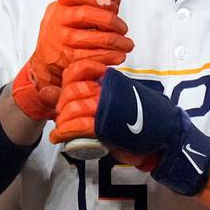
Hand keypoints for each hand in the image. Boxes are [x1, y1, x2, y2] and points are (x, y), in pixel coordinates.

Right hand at [11, 0, 131, 122]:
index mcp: (62, 6)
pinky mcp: (66, 58)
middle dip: (110, 21)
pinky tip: (117, 56)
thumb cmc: (65, 30)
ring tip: (126, 45)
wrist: (48, 55)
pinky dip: (107, 57)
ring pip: (90, 38)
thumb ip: (97, 2)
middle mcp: (59, 20)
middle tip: (123, 28)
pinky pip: (90, 58)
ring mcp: (61, 40)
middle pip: (85, 15)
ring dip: (114, 43)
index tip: (113, 7)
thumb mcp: (76, 11)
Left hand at [50, 67, 209, 194]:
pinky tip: (59, 137)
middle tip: (61, 118)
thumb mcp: (107, 106)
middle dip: (61, 106)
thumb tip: (49, 92)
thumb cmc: (135, 124)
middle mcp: (107, 90)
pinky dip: (64, 132)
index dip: (66, 82)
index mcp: (109, 82)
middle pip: (71, 89)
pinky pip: (79, 124)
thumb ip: (79, 98)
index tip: (67, 96)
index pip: (78, 70)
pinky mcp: (106, 124)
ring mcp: (107, 106)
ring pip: (73, 106)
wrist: (160, 139)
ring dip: (62, 121)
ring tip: (60, 130)